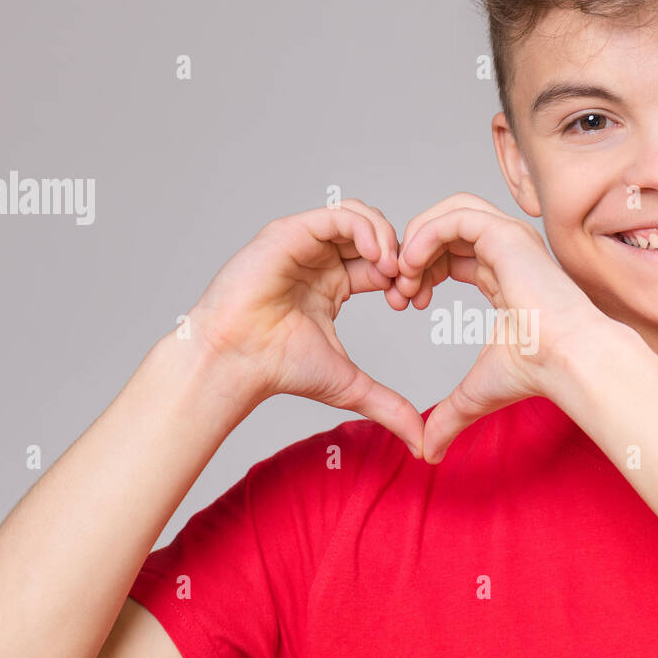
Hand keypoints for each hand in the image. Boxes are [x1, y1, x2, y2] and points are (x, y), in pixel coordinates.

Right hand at [185, 198, 425, 455]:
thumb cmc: (278, 369)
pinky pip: (337, 215)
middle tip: (408, 285)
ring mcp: (304, 244)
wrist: (236, 361)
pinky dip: (364, 229)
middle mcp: (319, 260)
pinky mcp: (290, 233)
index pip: (382, 264)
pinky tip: (376, 257)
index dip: (404, 276)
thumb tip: (420, 442)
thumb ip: (387, 406)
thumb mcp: (350, 386)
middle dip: (400, 256)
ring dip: (386, 238)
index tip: (412, 303)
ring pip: (358, 217)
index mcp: (334, 285)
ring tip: (393, 269)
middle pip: (375, 236)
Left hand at [393, 193, 603, 462]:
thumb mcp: (476, 392)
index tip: (403, 303)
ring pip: (450, 211)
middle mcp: (507, 249)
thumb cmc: (537, 372)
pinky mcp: (507, 234)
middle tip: (396, 291)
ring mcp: (509, 237)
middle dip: (413, 254)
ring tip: (401, 274)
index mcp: (502, 274)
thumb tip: (427, 452)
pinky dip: (425, 235)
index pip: (451, 253)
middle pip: (447, 226)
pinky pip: (454, 216)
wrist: (568, 362)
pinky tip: (411, 267)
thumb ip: (449, 415)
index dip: (420, 271)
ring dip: (416, 239)